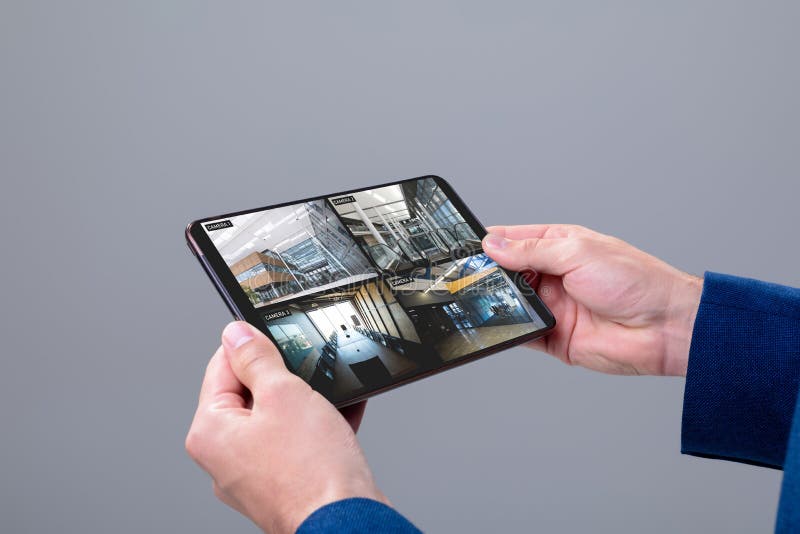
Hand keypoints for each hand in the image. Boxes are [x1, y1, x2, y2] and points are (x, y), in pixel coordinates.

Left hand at [185, 322, 386, 533]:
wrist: (347, 521)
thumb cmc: (311, 471)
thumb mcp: (284, 394)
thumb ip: (257, 358)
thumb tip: (236, 334)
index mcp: (210, 432)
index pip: (221, 368)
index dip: (251, 346)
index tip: (273, 335)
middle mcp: (224, 458)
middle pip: (250, 395)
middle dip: (284, 378)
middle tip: (307, 371)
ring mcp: (254, 475)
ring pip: (277, 419)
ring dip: (305, 401)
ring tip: (330, 395)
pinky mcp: (283, 485)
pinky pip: (296, 443)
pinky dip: (316, 425)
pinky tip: (342, 413)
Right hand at [483, 225, 702, 375]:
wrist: (664, 328)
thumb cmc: (635, 282)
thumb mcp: (577, 253)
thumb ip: (532, 250)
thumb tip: (494, 245)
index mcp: (561, 246)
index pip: (515, 240)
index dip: (491, 242)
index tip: (466, 246)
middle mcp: (555, 275)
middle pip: (508, 272)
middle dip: (488, 274)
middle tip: (465, 275)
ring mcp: (554, 306)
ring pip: (511, 303)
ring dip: (497, 302)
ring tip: (478, 299)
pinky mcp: (554, 336)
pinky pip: (522, 332)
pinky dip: (508, 330)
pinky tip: (497, 324)